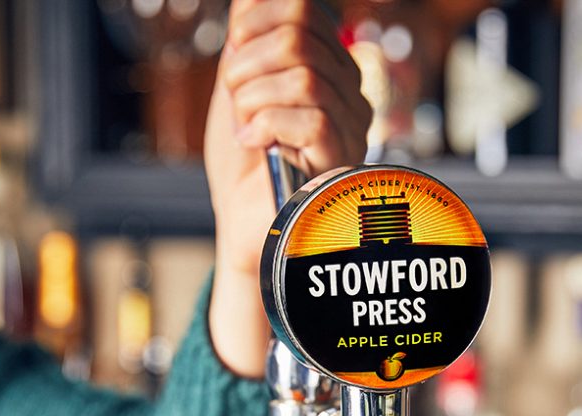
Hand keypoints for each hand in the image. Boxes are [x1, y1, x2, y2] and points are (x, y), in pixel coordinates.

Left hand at [203, 0, 371, 375]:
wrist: (243, 228)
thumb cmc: (242, 167)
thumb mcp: (235, 91)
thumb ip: (245, 41)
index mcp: (325, 68)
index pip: (305, 10)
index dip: (257, 19)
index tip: (231, 55)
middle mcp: (347, 91)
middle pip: (301, 34)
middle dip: (247, 59)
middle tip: (233, 94)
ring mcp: (350, 126)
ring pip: (304, 75)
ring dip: (253, 96)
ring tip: (241, 123)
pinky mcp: (340, 161)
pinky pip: (312, 118)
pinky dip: (267, 123)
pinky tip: (253, 141)